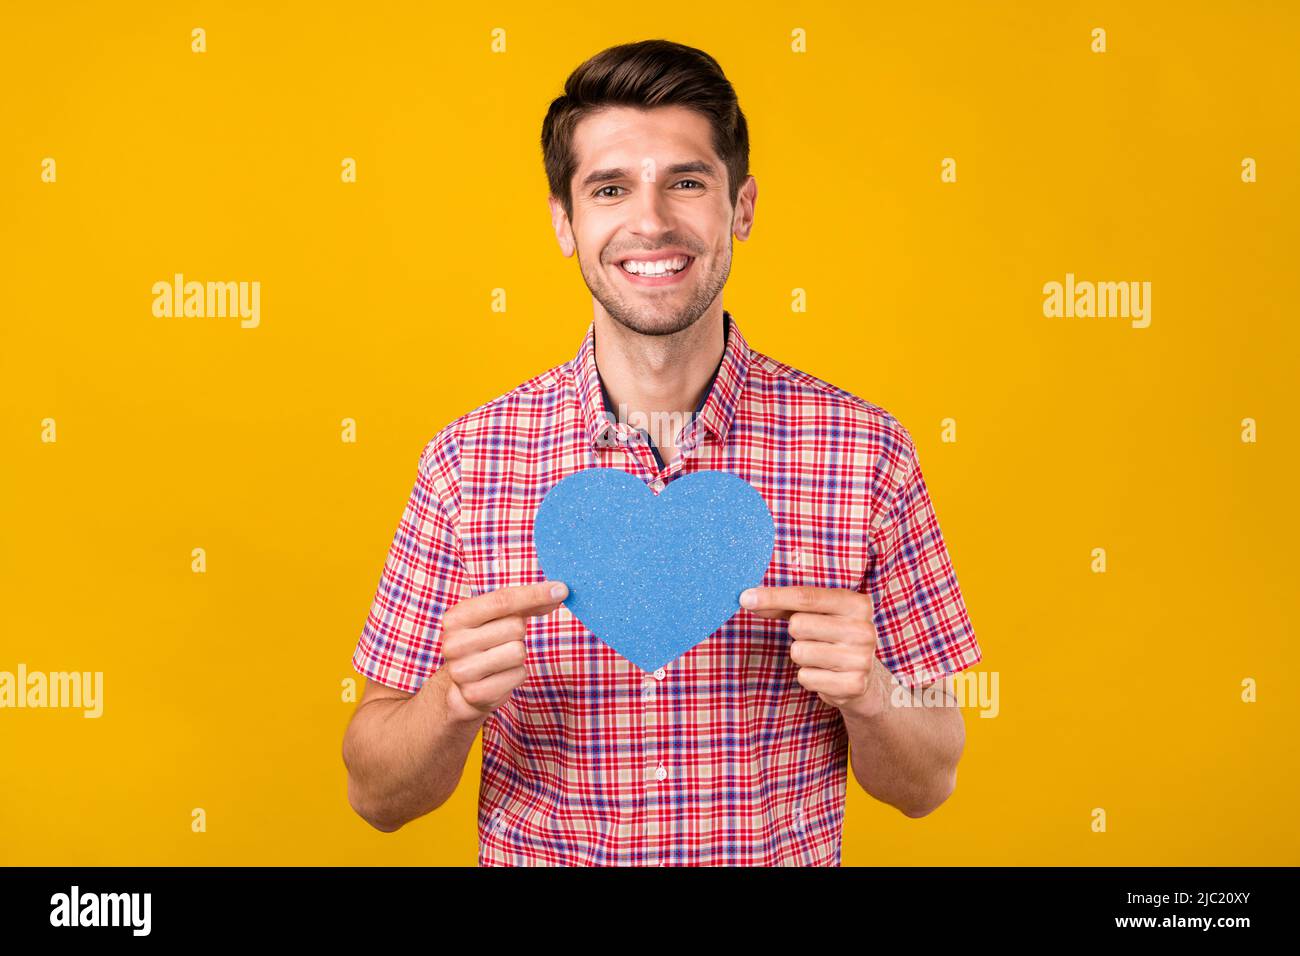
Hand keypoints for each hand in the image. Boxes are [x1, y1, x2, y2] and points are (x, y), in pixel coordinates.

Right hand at [438, 580, 567, 724]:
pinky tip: (500, 674)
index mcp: (456, 617)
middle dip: (519, 631)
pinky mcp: (476, 693)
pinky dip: (517, 673)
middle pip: (515, 626)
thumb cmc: (485, 642)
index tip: (560, 590)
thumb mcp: (495, 617)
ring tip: (501, 657)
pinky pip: (518, 675)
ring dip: (518, 654)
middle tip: (504, 639)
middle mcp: (453, 643)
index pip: (502, 600)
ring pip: (518, 651)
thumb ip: (524, 603)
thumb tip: (557, 593)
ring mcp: (462, 671)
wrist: (461, 686)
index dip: (534, 594)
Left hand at [739, 585, 888, 718]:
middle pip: (799, 625)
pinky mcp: (853, 685)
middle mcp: (864, 630)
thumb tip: (749, 599)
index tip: (745, 598)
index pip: (806, 597)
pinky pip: (805, 677)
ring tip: (821, 657)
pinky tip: (825, 673)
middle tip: (813, 638)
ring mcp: (861, 659)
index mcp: (857, 604)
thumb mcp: (816, 613)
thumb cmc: (832, 636)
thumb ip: (784, 604)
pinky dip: (808, 676)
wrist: (866, 677)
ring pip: (799, 653)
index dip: (773, 596)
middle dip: (796, 633)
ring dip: (802, 656)